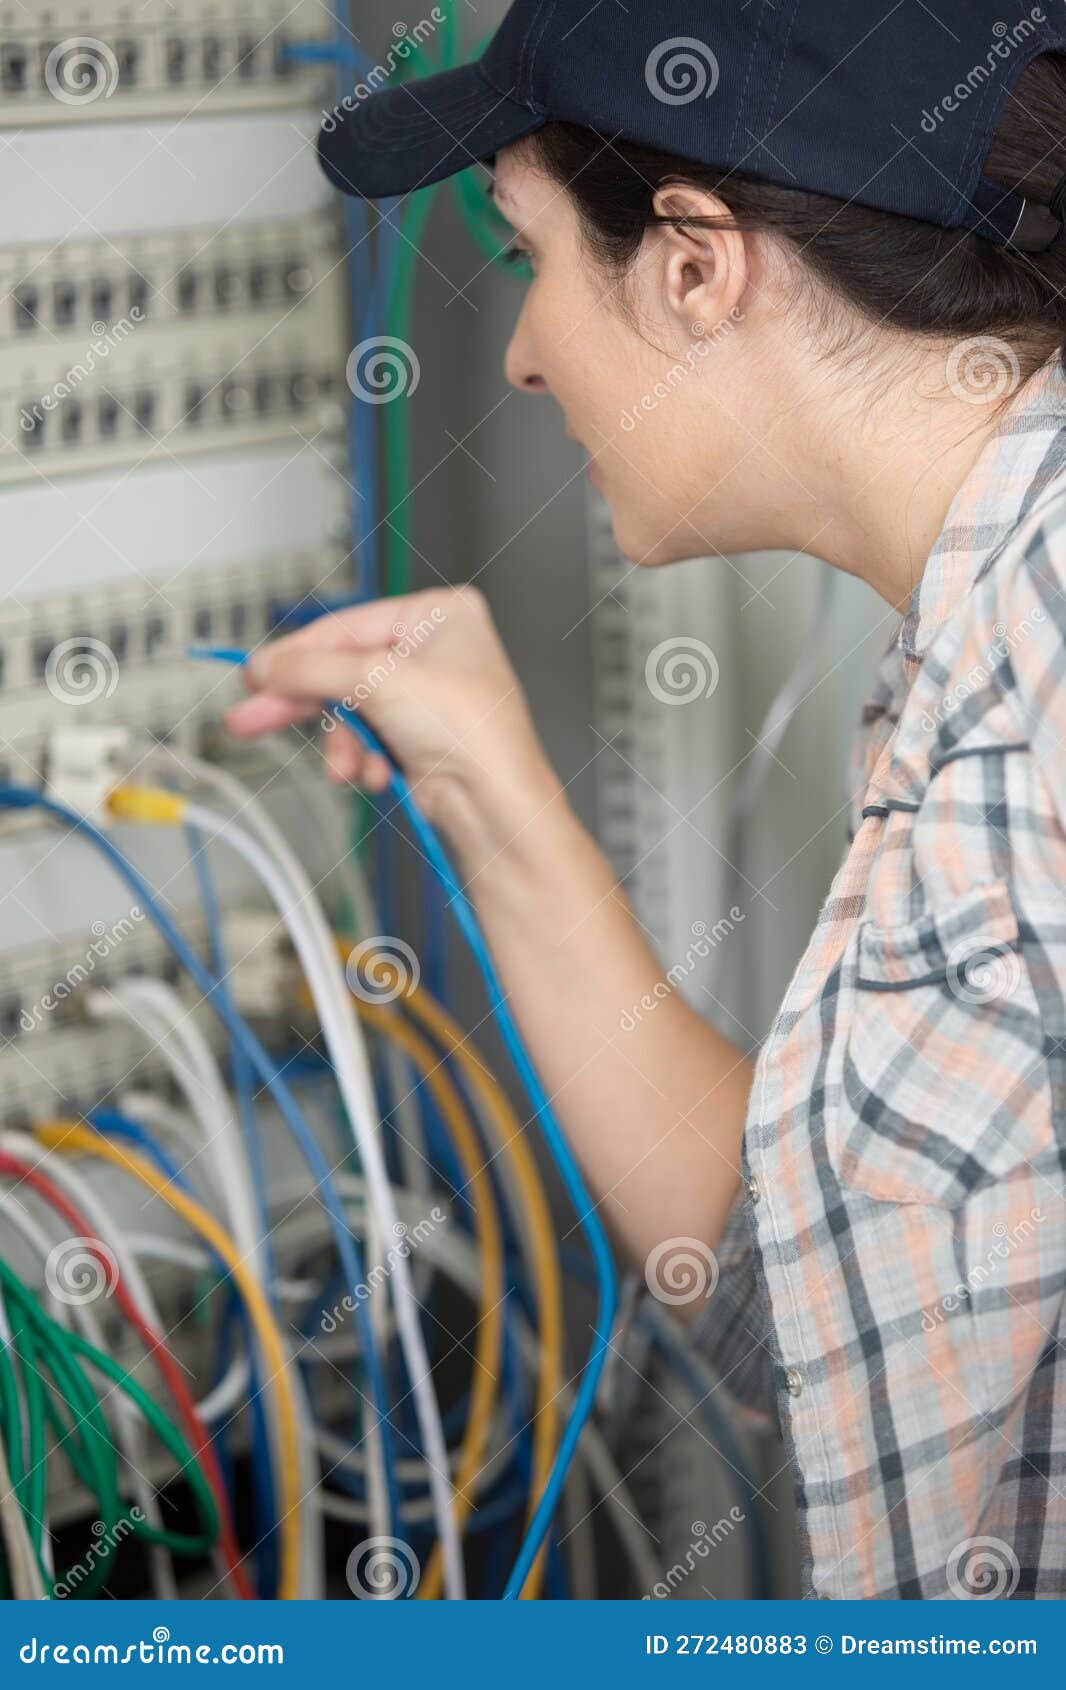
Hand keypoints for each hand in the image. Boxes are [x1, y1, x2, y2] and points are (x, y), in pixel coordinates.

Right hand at [225, 587, 556, 851]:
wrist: (493, 807)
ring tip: (345, 767)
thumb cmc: (474, 734)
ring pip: (350, 713)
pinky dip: (362, 761)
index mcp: (441, 615)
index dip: (298, 652)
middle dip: (301, 703)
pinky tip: (374, 774)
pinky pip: (365, 742)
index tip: (256, 672)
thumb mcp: (379, 681)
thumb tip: (267, 664)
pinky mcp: (416, 740)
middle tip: (251, 715)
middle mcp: (435, 652)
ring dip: (343, 745)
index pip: (349, 626)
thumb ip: (313, 669)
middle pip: (344, 671)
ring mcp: (425, 699)